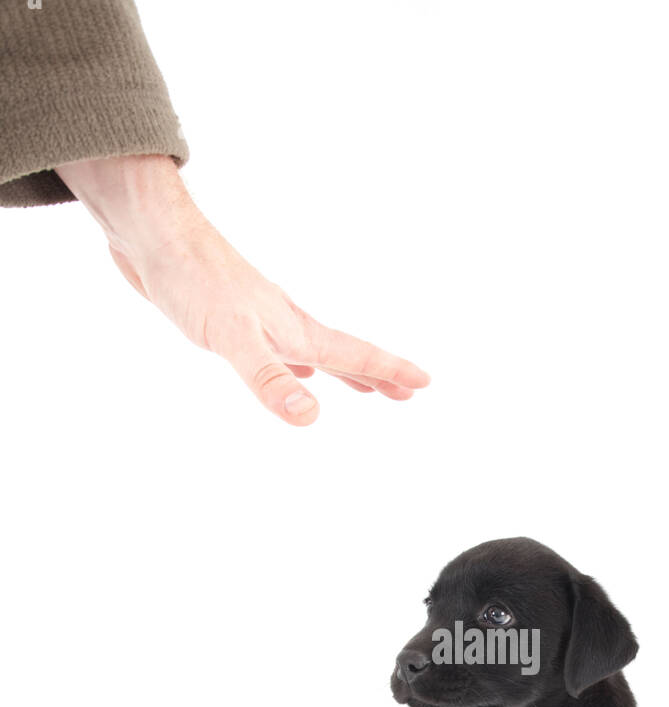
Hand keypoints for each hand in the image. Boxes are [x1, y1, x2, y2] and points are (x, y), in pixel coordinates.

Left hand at [55, 155, 429, 425]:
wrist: (149, 233)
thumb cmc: (191, 279)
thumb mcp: (231, 337)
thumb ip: (269, 379)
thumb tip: (311, 418)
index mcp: (294, 330)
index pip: (354, 354)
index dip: (389, 370)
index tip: (424, 382)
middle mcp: (285, 323)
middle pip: (343, 354)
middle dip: (376, 375)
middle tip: (407, 393)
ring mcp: (261, 319)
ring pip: (315, 351)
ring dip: (342, 370)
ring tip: (362, 388)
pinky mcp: (233, 317)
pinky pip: (282, 348)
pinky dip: (298, 363)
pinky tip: (294, 366)